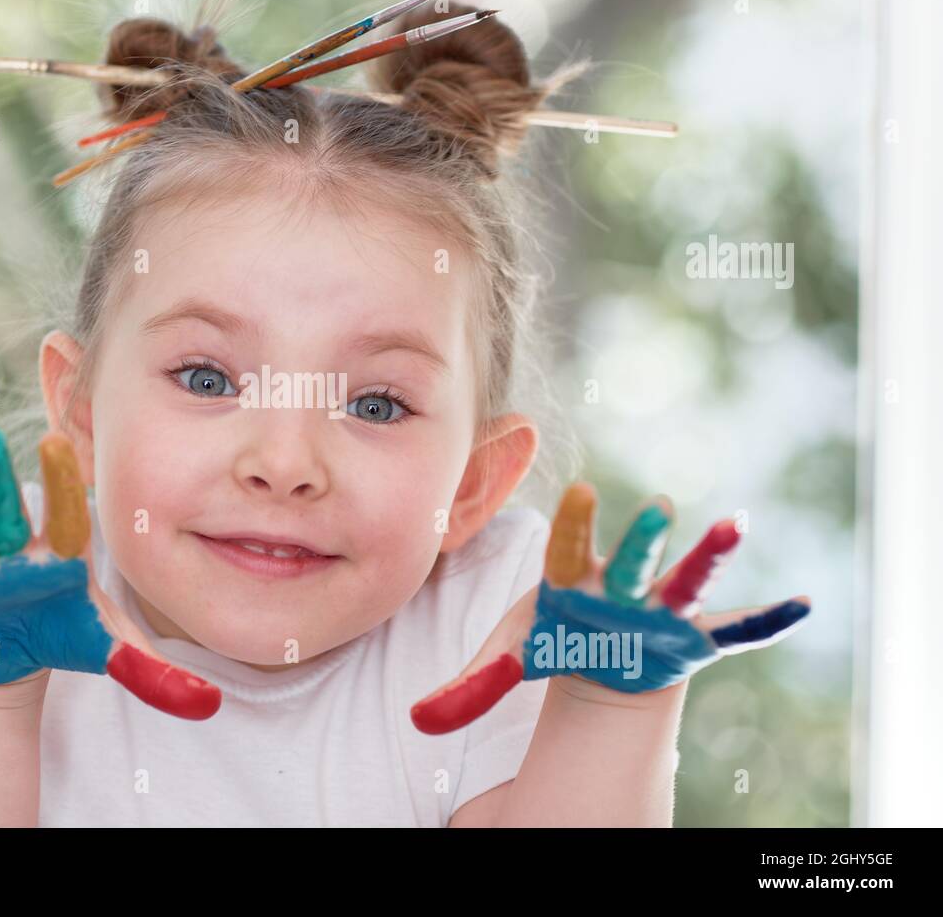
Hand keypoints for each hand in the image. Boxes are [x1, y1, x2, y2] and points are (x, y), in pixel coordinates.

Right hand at [0, 426, 220, 720]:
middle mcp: (10, 552)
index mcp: (57, 555)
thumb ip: (155, 673)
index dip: (62, 485)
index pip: (65, 518)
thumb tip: (213, 706)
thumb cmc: (62, 628)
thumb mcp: (108, 647)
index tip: (61, 442)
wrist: (11, 641)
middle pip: (5, 514)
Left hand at [410, 482, 810, 733]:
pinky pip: (734, 629)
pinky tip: (798, 607)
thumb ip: (470, 685)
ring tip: (738, 524)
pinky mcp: (693, 636)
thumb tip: (414, 724)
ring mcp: (661, 608)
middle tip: (660, 508)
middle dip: (644, 539)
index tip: (583, 490)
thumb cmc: (557, 636)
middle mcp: (620, 585)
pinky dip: (765, 621)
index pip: (569, 549)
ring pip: (687, 580)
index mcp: (571, 579)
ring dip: (710, 556)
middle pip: (632, 561)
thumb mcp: (513, 654)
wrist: (599, 649)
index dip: (578, 524)